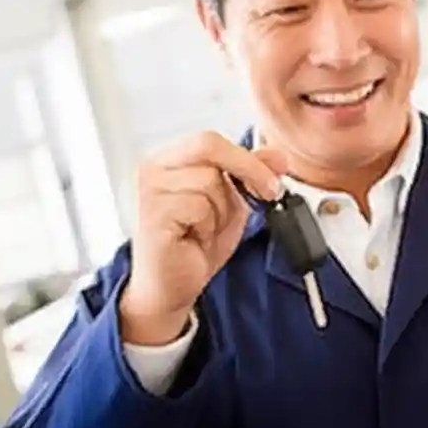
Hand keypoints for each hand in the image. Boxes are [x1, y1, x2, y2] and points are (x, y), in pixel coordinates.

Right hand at [121, 131, 287, 345]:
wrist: (171, 288)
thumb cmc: (194, 246)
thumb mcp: (232, 204)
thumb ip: (251, 174)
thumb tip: (278, 155)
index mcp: (169, 159)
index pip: (211, 139)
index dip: (248, 157)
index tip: (272, 180)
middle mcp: (153, 168)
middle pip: (208, 145)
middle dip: (246, 170)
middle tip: (264, 195)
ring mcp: (149, 189)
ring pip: (209, 180)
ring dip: (220, 210)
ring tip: (205, 229)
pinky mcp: (152, 214)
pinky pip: (198, 206)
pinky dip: (207, 226)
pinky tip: (194, 238)